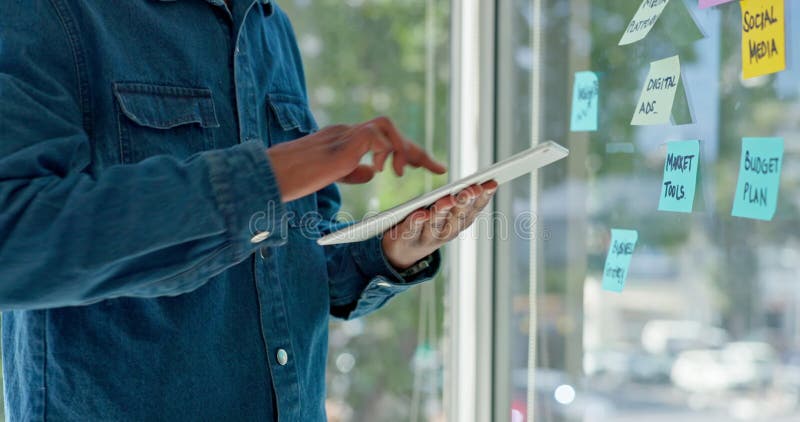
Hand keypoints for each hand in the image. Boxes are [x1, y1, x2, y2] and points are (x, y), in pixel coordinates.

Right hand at [266, 117, 445, 201]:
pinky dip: (386, 151)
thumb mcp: (333, 176)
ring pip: (386, 125)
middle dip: (417, 151)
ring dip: (401, 148)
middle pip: (390, 131)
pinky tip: (383, 170)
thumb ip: (353, 171)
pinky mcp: (344, 141)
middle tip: (439, 168)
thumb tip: (373, 172)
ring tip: (404, 172)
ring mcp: (345, 133)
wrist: (275, 173)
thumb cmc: (296, 177)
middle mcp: (348, 132)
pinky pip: (375, 136)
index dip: (406, 152)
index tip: (426, 166)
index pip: (382, 140)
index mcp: (346, 140)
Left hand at [381, 180, 497, 269]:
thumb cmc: (428, 225)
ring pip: (436, 225)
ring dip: (443, 212)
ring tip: (448, 199)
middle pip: (457, 218)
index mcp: (458, 224)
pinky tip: (419, 213)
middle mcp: (446, 233)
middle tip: (471, 190)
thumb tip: (481, 182)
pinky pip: (412, 231)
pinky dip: (416, 223)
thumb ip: (459, 199)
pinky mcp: (407, 240)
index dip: (483, 198)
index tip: (492, 183)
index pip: (474, 210)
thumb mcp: (446, 213)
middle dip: (464, 203)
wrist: (403, 252)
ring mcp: (427, 239)